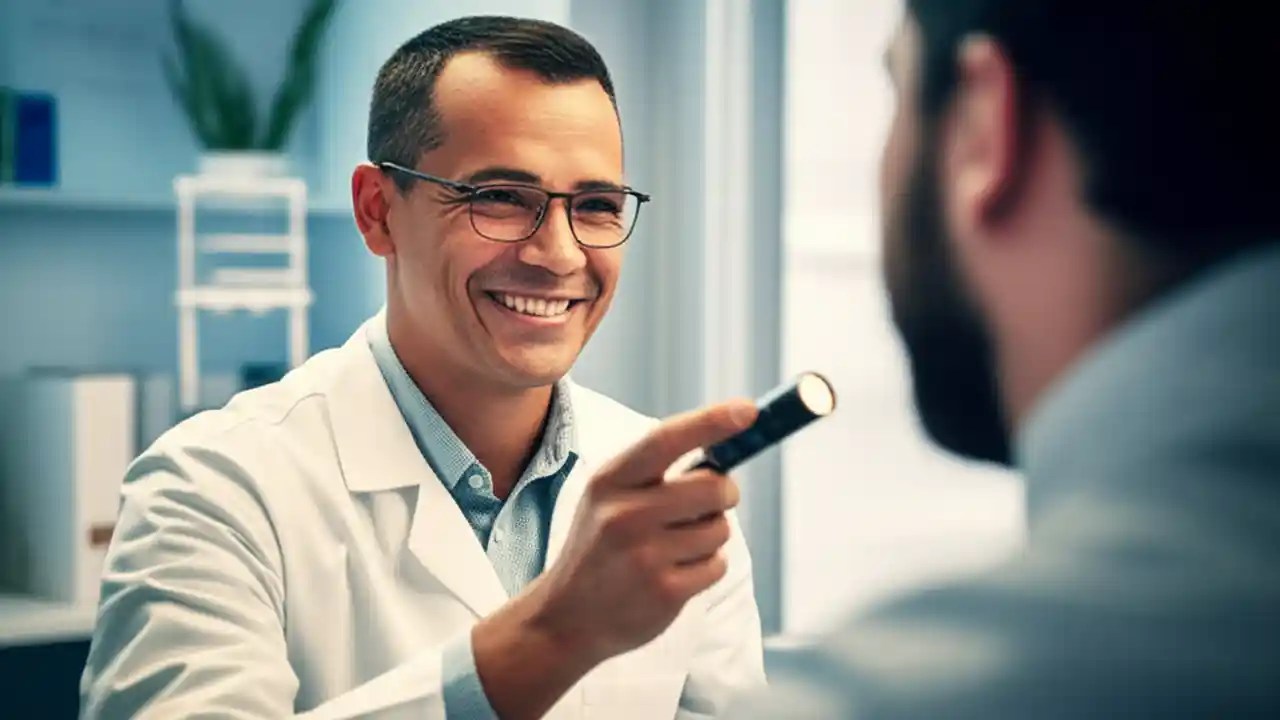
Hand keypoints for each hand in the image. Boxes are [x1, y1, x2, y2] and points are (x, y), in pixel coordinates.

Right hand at [470, 399, 756, 719]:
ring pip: (719, 529)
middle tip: (709, 503)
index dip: (710, 422)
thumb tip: (726, 450)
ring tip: (676, 547)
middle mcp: (624, 515)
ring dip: (710, 536)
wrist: (567, 618)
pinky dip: (707, 567)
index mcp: (610, 481)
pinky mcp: (664, 592)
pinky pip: (716, 565)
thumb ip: (656, 474)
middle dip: (724, 493)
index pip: (666, 440)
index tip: (749, 410)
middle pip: (712, 487)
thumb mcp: (609, 498)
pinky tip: (675, 574)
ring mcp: (644, 556)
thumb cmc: (602, 547)